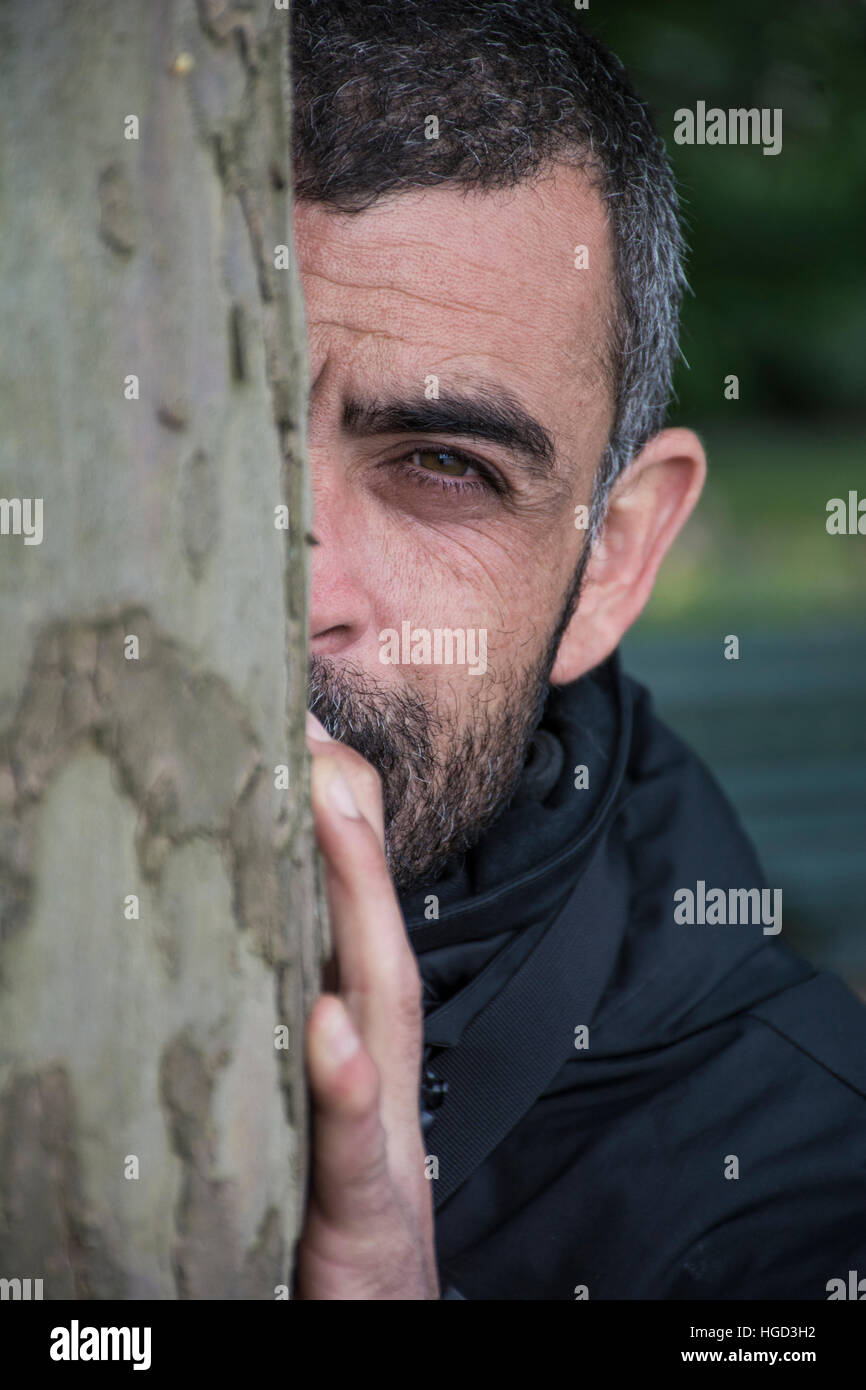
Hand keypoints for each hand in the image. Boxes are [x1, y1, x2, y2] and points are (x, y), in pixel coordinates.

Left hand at [295, 711, 438, 1299]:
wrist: (376, 1330)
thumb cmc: (330, 1228)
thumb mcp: (307, 1116)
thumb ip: (289, 1038)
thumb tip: (257, 962)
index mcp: (363, 1052)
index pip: (357, 930)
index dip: (341, 837)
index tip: (303, 741)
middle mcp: (383, 1077)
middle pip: (376, 939)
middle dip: (356, 836)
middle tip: (319, 737)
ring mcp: (383, 1142)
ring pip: (383, 1008)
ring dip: (362, 906)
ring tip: (332, 810)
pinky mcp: (365, 1218)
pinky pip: (358, 1145)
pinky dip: (351, 1083)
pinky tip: (331, 1026)